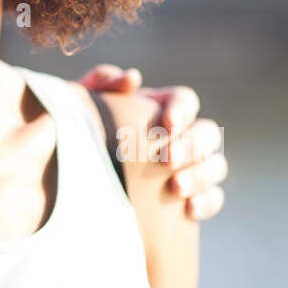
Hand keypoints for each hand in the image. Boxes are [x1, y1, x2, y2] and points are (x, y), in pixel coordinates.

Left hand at [80, 64, 226, 221]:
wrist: (72, 176)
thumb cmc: (81, 132)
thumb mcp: (83, 106)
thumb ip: (102, 84)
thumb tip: (132, 78)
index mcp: (160, 108)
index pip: (185, 100)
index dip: (182, 110)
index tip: (167, 124)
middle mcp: (181, 136)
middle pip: (208, 133)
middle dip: (192, 145)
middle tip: (167, 159)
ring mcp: (190, 167)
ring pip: (216, 165)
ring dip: (201, 175)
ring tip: (175, 188)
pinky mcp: (191, 197)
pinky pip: (213, 198)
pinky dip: (207, 201)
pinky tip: (188, 209)